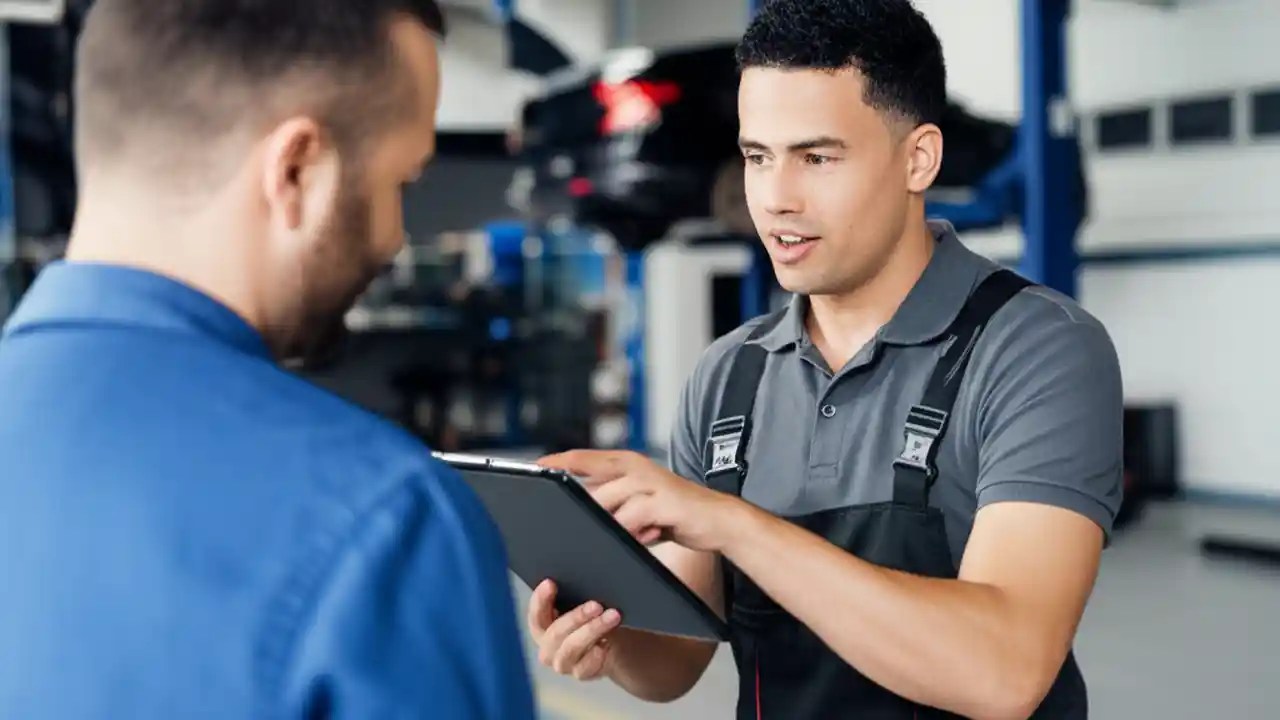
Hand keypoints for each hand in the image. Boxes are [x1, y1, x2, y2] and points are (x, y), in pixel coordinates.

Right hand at [527, 579, 622, 680]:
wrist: (608, 644)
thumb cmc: (588, 620)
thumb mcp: (578, 607)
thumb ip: (573, 598)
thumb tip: (582, 582)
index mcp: (541, 627)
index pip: (535, 614)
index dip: (540, 599)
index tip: (550, 583)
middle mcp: (547, 647)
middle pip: (556, 632)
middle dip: (577, 616)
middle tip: (596, 605)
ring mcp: (562, 663)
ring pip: (572, 648)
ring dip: (593, 630)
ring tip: (612, 617)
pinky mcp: (579, 673)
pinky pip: (585, 667)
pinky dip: (595, 655)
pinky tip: (605, 645)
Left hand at [538, 450, 746, 552]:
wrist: (718, 520)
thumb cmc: (673, 515)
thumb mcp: (638, 506)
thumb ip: (612, 506)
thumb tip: (576, 519)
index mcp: (626, 463)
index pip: (582, 458)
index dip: (556, 462)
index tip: (531, 469)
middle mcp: (635, 467)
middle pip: (589, 484)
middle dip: (571, 503)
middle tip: (553, 519)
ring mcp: (648, 482)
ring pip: (606, 503)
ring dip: (601, 525)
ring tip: (602, 537)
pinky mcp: (662, 501)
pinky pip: (630, 519)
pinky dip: (624, 532)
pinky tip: (630, 541)